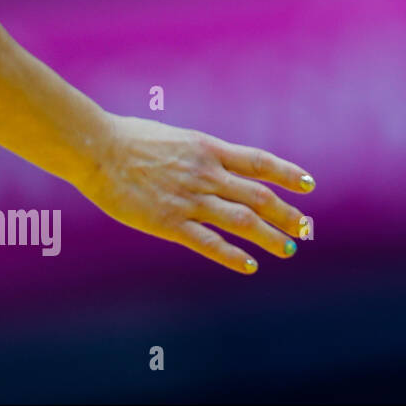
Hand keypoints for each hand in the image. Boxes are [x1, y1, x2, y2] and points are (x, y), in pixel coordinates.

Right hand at [72, 114, 313, 273]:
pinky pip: (208, 242)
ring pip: (241, 221)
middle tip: (305, 227)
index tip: (309, 184)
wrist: (97, 148)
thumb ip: (205, 155)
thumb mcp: (180, 139)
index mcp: (210, 149)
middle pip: (258, 195)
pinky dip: (232, 255)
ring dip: (269, 236)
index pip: (260, 162)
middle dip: (285, 212)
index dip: (287, 174)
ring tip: (289, 249)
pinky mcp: (168, 222)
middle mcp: (207, 174)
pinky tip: (250, 266)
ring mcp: (189, 199)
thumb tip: (225, 166)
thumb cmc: (133, 140)